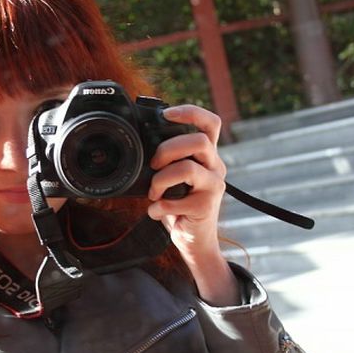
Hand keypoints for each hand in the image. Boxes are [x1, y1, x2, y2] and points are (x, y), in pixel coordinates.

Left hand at [147, 105, 238, 304]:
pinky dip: (159, 206)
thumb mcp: (172, 178)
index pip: (209, 123)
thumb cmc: (179, 205)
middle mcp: (215, 166)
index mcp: (207, 155)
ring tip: (153, 192)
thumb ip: (165, 160)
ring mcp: (214, 186)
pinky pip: (178, 200)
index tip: (166, 114)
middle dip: (169, 148)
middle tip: (154, 163)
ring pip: (188, 168)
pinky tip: (156, 211)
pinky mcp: (206, 206)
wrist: (193, 240)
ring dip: (161, 179)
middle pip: (200, 140)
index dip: (190, 112)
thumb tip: (138, 145)